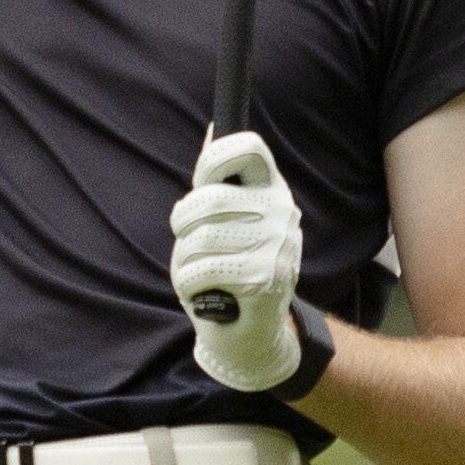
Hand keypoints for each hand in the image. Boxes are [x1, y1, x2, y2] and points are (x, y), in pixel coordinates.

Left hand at [171, 130, 306, 391]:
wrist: (253, 336)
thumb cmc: (229, 270)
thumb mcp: (226, 222)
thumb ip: (219, 183)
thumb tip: (213, 128)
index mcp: (273, 190)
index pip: (248, 146)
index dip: (213, 159)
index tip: (200, 184)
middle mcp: (283, 212)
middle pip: (209, 198)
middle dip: (182, 222)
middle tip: (186, 242)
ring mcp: (277, 245)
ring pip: (199, 238)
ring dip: (183, 261)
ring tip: (197, 274)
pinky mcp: (265, 278)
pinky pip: (200, 269)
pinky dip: (187, 285)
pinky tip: (203, 294)